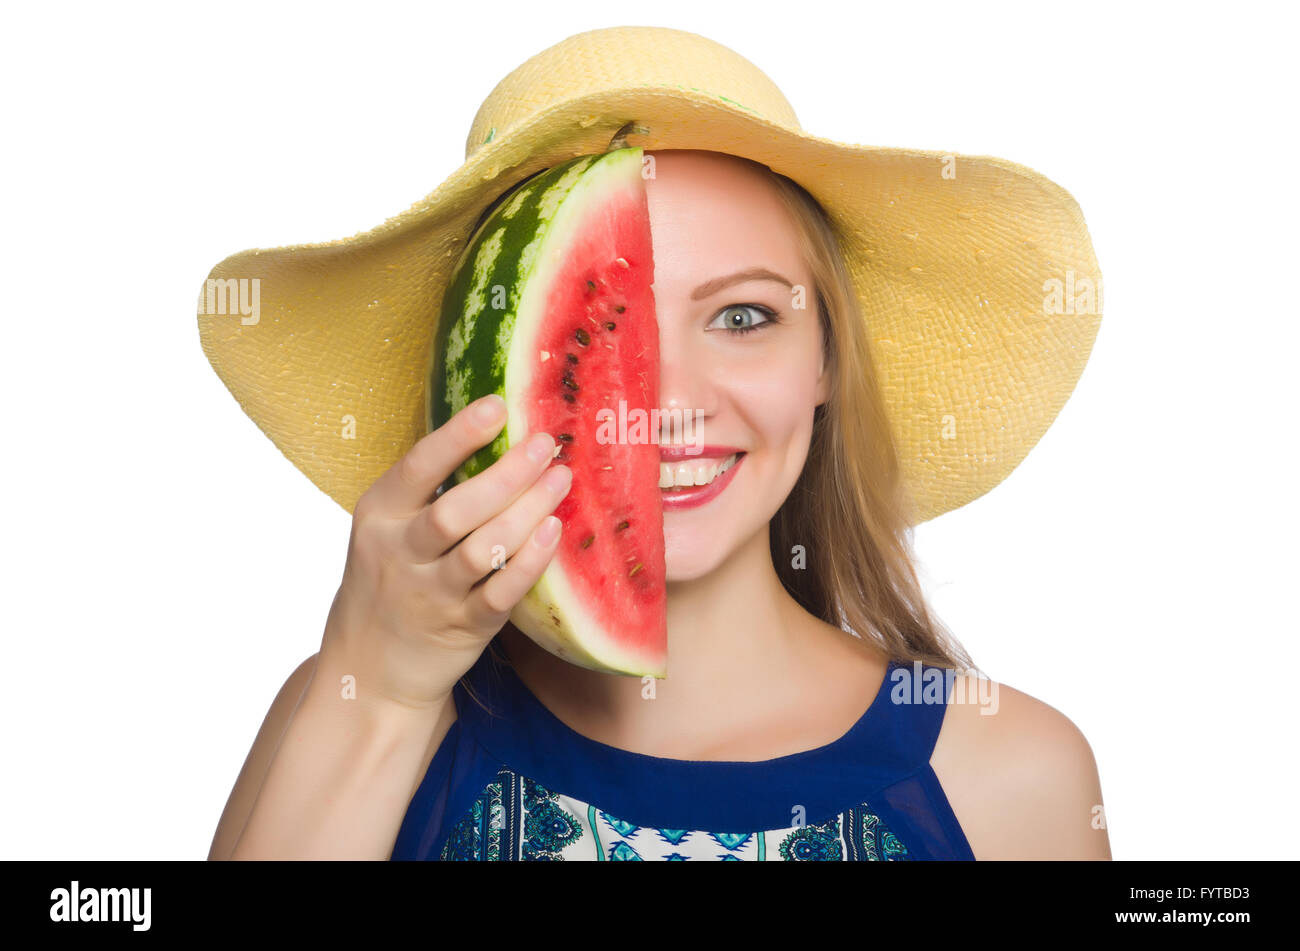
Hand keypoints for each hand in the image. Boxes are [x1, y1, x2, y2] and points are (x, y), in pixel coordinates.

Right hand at [320, 394, 570, 710]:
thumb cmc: (390, 582)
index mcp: (378, 516)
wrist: (369, 671)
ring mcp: (430, 596)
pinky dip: (530, 562)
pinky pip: (501, 594)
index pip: (418, 468)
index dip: (459, 436)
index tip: (499, 406)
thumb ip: (427, 491)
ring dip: (527, 512)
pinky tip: (555, 532)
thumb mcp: (386, 531)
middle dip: (507, 474)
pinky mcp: (462, 629)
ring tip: (560, 479)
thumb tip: (496, 432)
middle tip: (546, 445)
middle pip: (457, 510)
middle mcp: (399, 554)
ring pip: (483, 550)